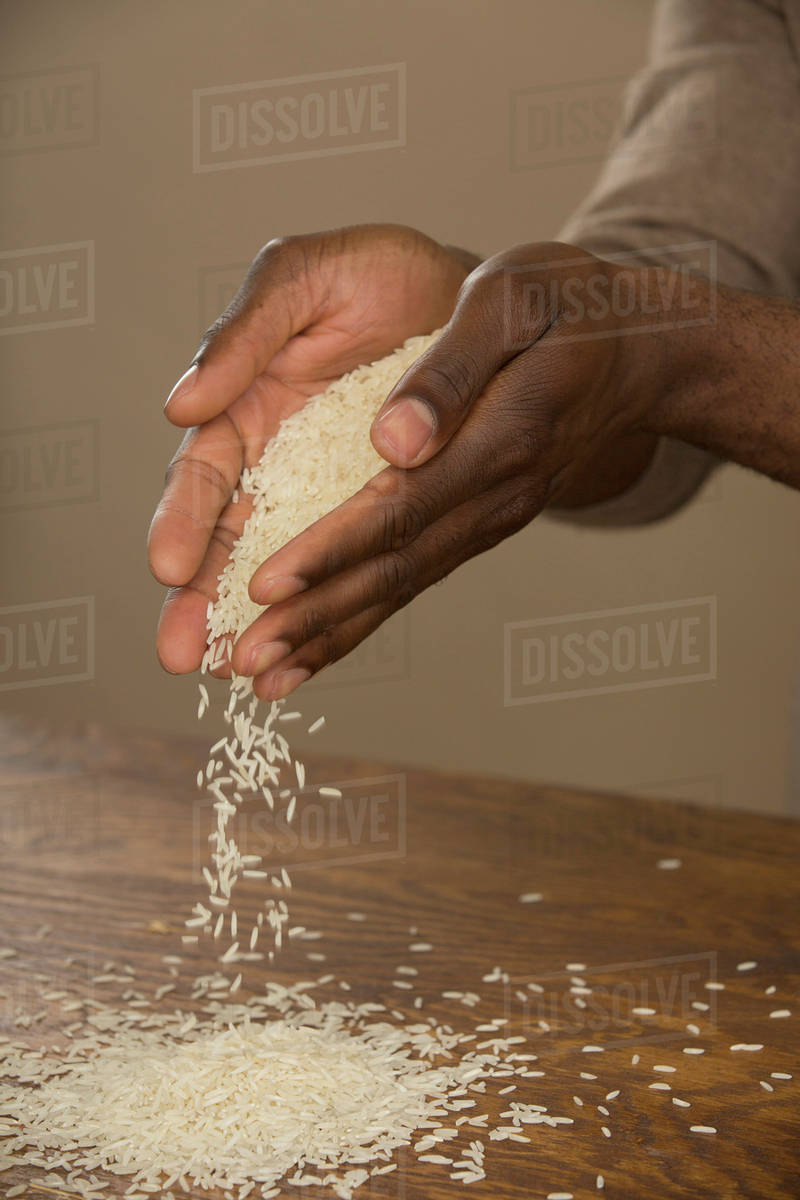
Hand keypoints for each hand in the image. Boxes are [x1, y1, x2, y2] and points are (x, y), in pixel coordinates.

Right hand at [148, 224, 474, 676]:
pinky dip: (331, 620)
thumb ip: (243, 333)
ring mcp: (328, 500)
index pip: (201, 475)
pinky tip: (299, 668)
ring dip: (260, 624)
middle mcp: (279, 465)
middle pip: (228, 542)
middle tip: (180, 653)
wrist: (474, 303)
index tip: (170, 566)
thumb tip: (183, 405)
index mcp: (244, 407)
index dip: (182, 520)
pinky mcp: (381, 523)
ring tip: (236, 675)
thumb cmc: (380, 277)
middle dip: (200, 599)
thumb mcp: (301, 280)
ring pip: (285, 572)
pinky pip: (355, 576)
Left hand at [232, 241, 661, 699]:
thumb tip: (392, 442)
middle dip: (312, 617)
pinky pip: (414, 579)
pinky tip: (313, 649)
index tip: (263, 586)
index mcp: (500, 437)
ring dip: (328, 635)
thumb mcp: (516, 299)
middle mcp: (496, 496)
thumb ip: (453, 368)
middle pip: (394, 569)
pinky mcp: (477, 524)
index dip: (330, 551)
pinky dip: (360, 620)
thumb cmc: (571, 305)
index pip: (402, 508)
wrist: (638, 351)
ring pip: (401, 587)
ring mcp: (489, 519)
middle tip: (241, 661)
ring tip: (261, 676)